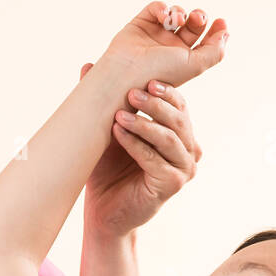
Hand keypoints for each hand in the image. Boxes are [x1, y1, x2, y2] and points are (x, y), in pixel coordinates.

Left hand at [80, 65, 201, 237]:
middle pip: (178, 119)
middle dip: (156, 103)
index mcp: (179, 132)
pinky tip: (119, 133)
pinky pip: (156, 159)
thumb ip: (103, 99)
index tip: (144, 78)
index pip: (179, 104)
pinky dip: (136, 144)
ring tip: (119, 115)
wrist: (103, 211)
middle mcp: (188, 149)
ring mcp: (183, 168)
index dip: (165, 90)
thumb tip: (87, 65)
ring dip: (144, 123)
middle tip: (132, 93)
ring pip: (169, 138)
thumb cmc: (108, 170)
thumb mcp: (106, 129)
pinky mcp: (172, 184)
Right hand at [97, 1, 228, 91]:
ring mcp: (155, 34)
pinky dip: (162, 8)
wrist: (125, 75)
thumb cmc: (159, 74)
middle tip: (197, 19)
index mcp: (184, 59)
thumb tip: (225, 33)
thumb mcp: (195, 65)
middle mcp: (171, 47)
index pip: (205, 40)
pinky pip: (156, 7)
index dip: (216, 29)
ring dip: (180, 12)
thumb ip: (215, 50)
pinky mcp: (140, 24)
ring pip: (176, 13)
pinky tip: (163, 16)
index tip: (221, 22)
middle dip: (199, 17)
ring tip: (176, 21)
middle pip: (193, 23)